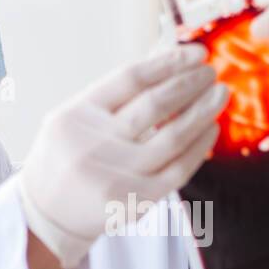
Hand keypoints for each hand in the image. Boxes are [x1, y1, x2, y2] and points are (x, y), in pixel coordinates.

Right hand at [18, 45, 226, 268]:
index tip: (196, 53)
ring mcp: (115, 175)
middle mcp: (94, 144)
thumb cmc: (67, 158)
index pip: (131, 78)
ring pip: (172, 136)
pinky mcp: (135, 201)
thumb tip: (166, 59)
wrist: (48, 215)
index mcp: (77, 115)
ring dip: (202, 111)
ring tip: (220, 94)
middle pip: (155, 104)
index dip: (169, 62)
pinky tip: (211, 129)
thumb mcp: (76, 118)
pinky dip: (199, 147)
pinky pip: (178, 170)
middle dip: (190, 83)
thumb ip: (116, 95)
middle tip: (212, 72)